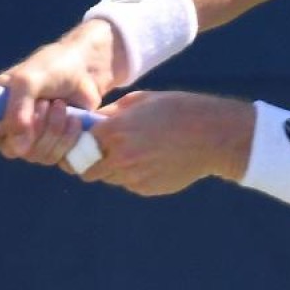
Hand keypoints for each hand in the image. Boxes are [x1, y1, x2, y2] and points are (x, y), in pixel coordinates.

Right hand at [0, 19, 119, 162]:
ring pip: (34, 155)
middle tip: (45, 103)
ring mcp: (29, 140)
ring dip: (52, 130)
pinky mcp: (52, 146)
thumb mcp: (28, 79)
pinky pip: (55, 158)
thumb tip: (17, 148)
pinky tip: (73, 119)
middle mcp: (6, 127)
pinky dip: (67, 138)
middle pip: (8, 149)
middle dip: (32, 126)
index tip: (0, 127)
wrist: (85, 70)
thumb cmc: (51, 67)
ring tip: (60, 105)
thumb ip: (18, 109)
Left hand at [79, 91, 252, 196]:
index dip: (77, 143)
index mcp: (114, 132)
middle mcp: (119, 158)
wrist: (212, 136)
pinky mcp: (146, 188)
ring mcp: (133, 177)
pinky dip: (133, 175)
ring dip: (112, 168)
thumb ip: (110, 114)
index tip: (82, 140)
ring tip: (135, 151)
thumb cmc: (177, 110)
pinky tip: (152, 159)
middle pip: (87, 169)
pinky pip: (128, 184)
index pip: (77, 146)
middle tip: (101, 151)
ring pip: (108, 178)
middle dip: (90, 161)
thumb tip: (89, 123)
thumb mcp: (139, 100)